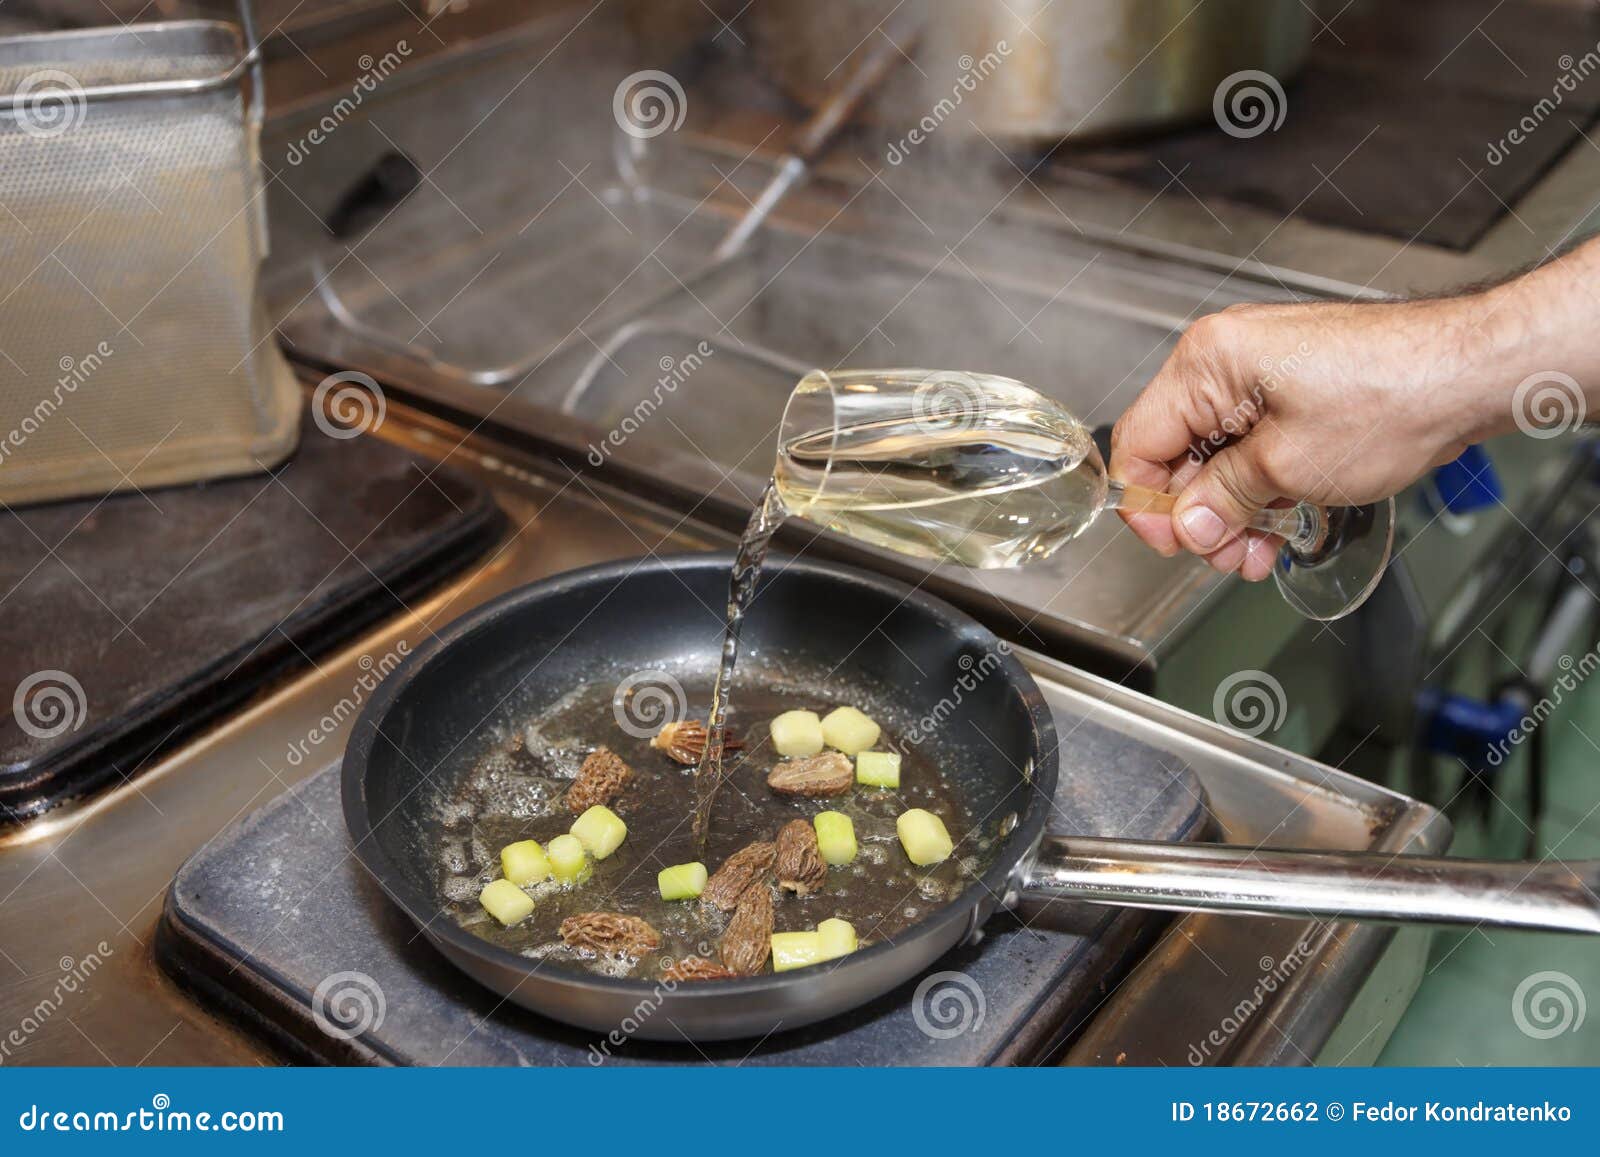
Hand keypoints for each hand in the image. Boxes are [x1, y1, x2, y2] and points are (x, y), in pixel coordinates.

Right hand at [1109, 296, 1501, 579]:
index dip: (1148, 504)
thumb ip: (1221, 501)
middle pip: (1175, 450)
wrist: (1469, 373)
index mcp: (1208, 362)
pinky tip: (1279, 521)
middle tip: (1226, 554)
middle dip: (1200, 513)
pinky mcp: (1291, 384)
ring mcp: (1260, 368)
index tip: (1173, 543)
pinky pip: (1252, 441)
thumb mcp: (1288, 468)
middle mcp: (1226, 356)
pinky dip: (1259, 485)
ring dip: (1232, 508)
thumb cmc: (1394, 395)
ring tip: (1258, 548)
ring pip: (1216, 453)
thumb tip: (1188, 527)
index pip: (1138, 441)